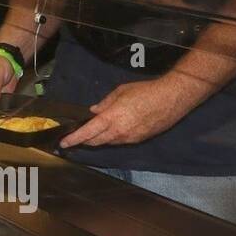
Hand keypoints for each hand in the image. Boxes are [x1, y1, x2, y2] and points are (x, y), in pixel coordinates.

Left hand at [59, 75, 195, 148]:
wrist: (171, 99)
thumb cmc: (145, 92)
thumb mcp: (120, 92)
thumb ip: (105, 103)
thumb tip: (94, 111)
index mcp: (111, 119)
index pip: (87, 133)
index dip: (73, 139)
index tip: (63, 143)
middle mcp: (119, 132)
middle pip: (95, 141)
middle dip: (84, 140)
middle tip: (76, 136)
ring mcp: (129, 138)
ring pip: (108, 142)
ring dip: (98, 139)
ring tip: (92, 132)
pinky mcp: (139, 140)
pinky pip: (120, 141)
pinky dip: (112, 137)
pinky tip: (112, 130)